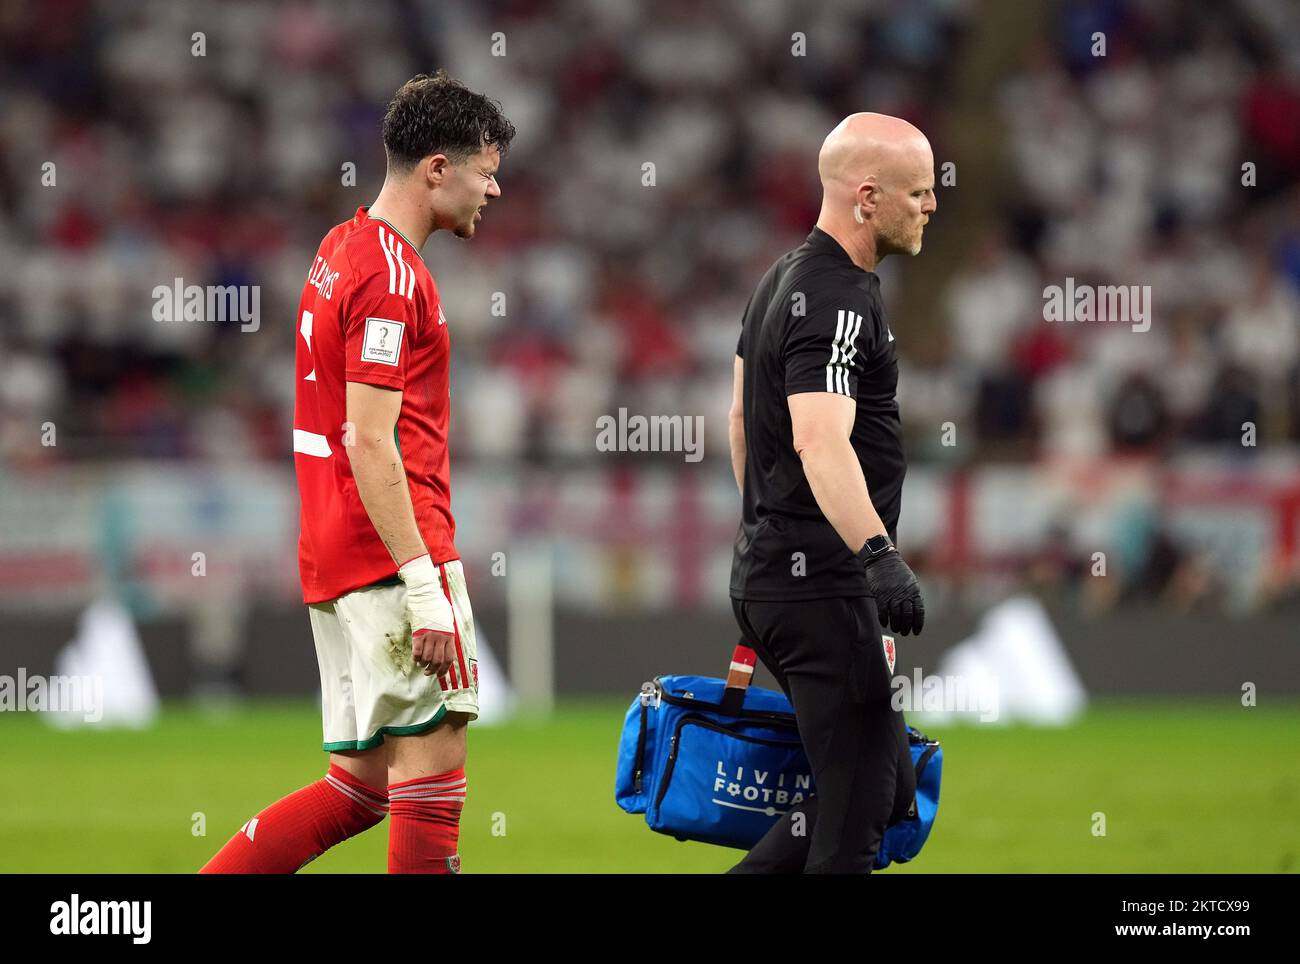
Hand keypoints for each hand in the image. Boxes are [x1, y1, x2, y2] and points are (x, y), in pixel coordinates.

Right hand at [397, 554, 456, 676]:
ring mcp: (429, 636)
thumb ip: (447, 634)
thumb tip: (446, 646)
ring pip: (427, 658)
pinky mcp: (418, 633)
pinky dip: (416, 658)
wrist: (427, 595)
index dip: (444, 669)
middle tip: (429, 672)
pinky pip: (417, 651)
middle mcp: (440, 637)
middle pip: (438, 661)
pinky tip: (416, 658)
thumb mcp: (448, 620)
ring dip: (424, 665)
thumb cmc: (438, 606)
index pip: (449, 658)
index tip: (440, 674)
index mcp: (449, 635)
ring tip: (422, 665)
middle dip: (433, 670)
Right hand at [860, 545, 924, 635]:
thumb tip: (914, 608)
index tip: (916, 631)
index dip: (918, 623)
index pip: (919, 611)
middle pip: (907, 615)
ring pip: (895, 615)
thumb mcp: (909, 580)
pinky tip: (885, 623)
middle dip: (906, 627)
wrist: (882, 558)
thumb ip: (912, 593)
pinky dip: (884, 619)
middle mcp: (904, 594)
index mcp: (913, 590)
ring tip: (895, 629)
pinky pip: (883, 611)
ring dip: (895, 625)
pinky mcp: (881, 594)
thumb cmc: (896, 569)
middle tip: (904, 632)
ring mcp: (892, 594)